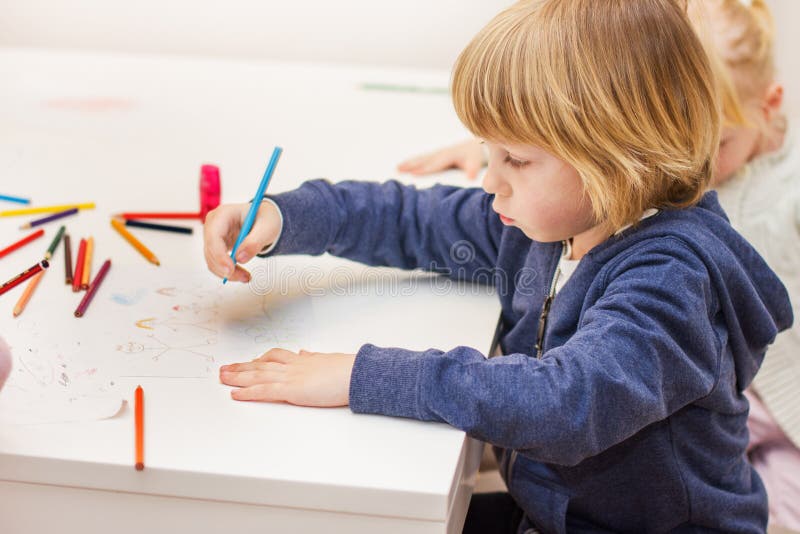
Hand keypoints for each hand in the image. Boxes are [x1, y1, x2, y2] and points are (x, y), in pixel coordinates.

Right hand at [203, 201, 281, 282]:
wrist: (263, 219)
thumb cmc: (264, 218)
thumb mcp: (267, 227)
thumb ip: (255, 241)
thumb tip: (240, 258)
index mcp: (223, 214)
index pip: (214, 236)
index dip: (219, 255)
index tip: (230, 269)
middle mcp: (213, 224)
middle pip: (211, 250)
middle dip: (225, 267)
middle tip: (244, 277)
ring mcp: (212, 236)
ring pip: (212, 260)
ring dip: (227, 272)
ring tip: (246, 276)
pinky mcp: (215, 247)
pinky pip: (216, 263)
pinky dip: (227, 272)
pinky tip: (241, 274)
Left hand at [219, 349, 355, 406]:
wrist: (355, 374)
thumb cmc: (348, 370)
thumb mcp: (328, 360)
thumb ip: (314, 358)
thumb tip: (305, 353)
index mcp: (302, 360)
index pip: (275, 357)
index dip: (259, 359)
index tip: (249, 361)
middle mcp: (293, 366)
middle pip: (260, 365)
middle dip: (241, 367)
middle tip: (225, 369)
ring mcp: (290, 377)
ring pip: (257, 375)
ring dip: (238, 376)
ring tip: (223, 378)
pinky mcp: (291, 390)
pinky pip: (264, 391)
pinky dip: (247, 392)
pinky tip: (235, 394)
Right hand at [397, 138, 485, 179]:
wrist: (478, 143)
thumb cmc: (476, 155)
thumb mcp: (476, 162)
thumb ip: (472, 169)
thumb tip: (470, 177)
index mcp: (449, 156)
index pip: (435, 164)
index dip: (425, 169)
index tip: (413, 174)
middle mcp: (442, 153)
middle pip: (424, 160)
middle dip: (411, 165)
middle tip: (398, 170)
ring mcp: (438, 152)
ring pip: (421, 158)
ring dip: (409, 162)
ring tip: (397, 168)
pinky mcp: (437, 153)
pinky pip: (423, 157)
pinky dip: (413, 160)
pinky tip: (405, 164)